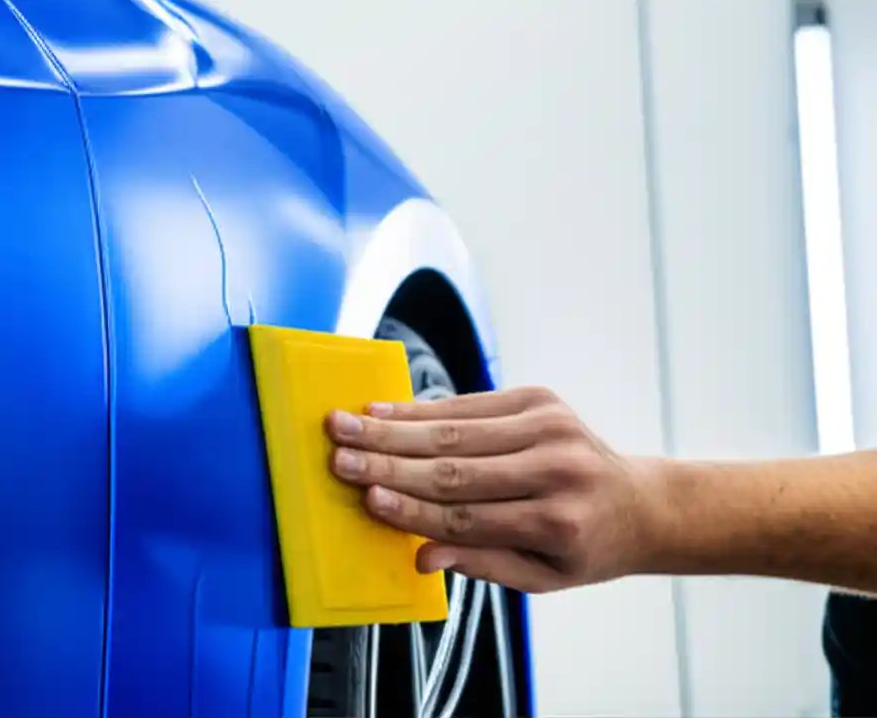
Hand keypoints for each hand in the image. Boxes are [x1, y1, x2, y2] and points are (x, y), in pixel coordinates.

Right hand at [325, 387, 668, 592]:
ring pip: (454, 430)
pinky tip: (383, 410)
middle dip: (389, 462)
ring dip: (393, 428)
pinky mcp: (539, 399)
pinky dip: (421, 409)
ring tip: (348, 424)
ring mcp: (550, 427)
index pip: (468, 516)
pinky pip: (468, 404)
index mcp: (558, 522)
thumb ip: (480, 562)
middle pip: (455, 467)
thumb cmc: (580, 547)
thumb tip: (422, 556)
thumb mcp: (538, 577)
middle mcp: (557, 469)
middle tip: (341, 457)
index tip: (368, 498)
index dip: (414, 509)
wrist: (636, 504)